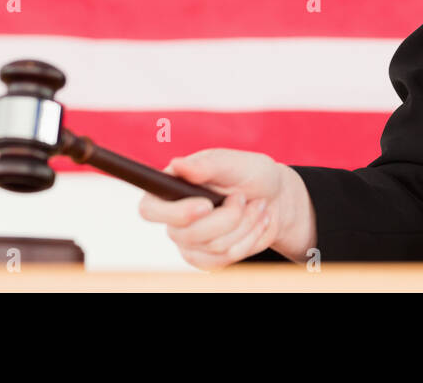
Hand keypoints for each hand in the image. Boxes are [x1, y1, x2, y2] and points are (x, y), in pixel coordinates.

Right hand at [137, 148, 312, 268]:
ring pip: (214, 247)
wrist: (274, 198)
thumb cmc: (250, 174)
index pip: (149, 210)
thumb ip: (206, 165)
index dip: (175, 213)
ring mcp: (189, 242)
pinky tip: (255, 223)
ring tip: (255, 206)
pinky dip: (249, 239)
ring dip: (244, 225)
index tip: (206, 206)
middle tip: (242, 197)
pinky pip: (226, 259)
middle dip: (228, 217)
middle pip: (189, 234)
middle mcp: (175, 218)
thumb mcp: (234, 163)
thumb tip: (176, 164)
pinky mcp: (207, 258)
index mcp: (172, 188)